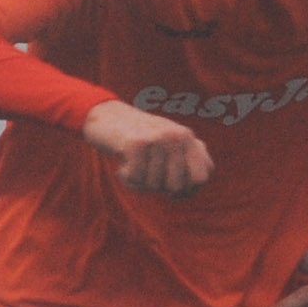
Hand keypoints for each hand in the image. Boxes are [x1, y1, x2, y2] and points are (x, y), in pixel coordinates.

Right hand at [81, 99, 213, 194]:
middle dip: (159, 188)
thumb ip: (190, 159)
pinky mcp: (136, 143)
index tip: (170, 187)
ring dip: (139, 182)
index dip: (187, 190)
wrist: (106, 116)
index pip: (201, 178)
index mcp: (188, 138)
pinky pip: (136, 178)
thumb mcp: (170, 144)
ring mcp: (158, 138)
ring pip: (153, 185)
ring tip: (133, 164)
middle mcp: (177, 136)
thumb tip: (198, 183)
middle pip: (177, 187)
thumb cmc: (141, 138)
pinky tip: (123, 163)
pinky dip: (126, 177)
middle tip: (147, 173)